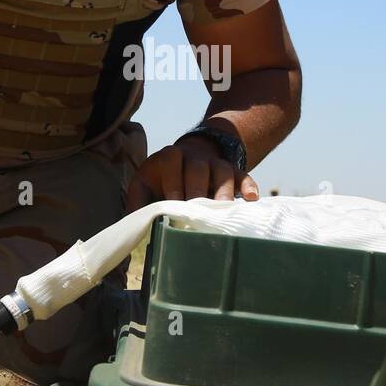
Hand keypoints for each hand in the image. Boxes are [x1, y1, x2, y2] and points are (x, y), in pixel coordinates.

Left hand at [125, 133, 259, 211]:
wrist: (187, 157)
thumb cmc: (160, 179)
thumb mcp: (144, 184)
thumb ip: (137, 203)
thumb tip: (133, 228)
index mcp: (169, 157)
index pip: (172, 164)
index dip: (174, 184)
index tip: (175, 205)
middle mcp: (194, 157)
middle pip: (199, 169)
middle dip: (198, 191)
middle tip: (198, 214)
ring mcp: (215, 163)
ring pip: (222, 171)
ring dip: (224, 191)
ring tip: (224, 211)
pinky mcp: (233, 171)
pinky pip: (243, 174)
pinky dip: (248, 185)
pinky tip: (252, 199)